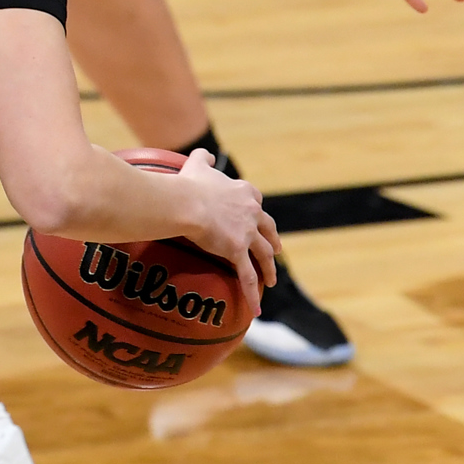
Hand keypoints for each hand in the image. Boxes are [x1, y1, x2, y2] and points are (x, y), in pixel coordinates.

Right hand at [175, 148, 278, 318]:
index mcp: (243, 193)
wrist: (186, 203)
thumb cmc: (189, 184)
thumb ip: (204, 158)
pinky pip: (247, 276)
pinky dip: (252, 293)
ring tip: (271, 279)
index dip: (257, 211)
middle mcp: (250, 212)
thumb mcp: (197, 165)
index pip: (256, 202)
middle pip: (267, 229)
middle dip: (273, 240)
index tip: (258, 218)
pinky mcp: (237, 251)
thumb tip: (208, 154)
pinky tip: (257, 309)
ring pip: (264, 254)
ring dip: (269, 268)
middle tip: (276, 249)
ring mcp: (246, 233)